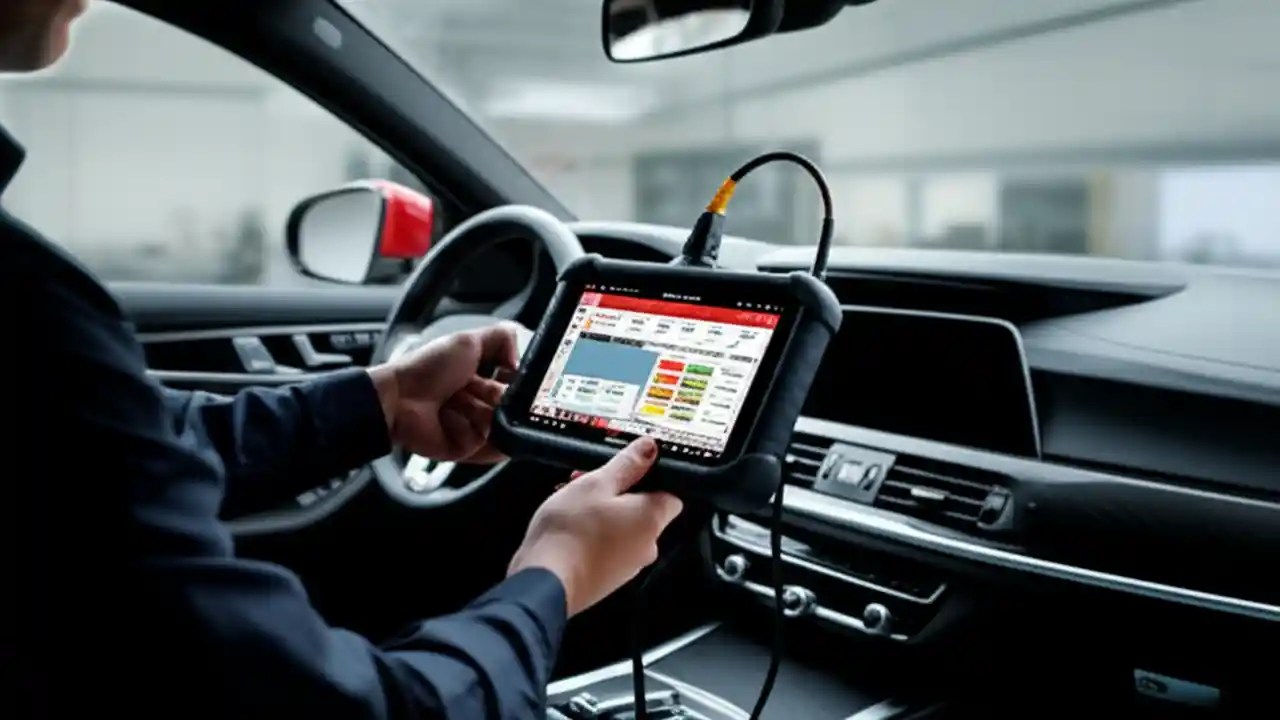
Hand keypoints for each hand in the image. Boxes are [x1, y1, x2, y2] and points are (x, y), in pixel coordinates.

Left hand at [368, 324, 520, 462]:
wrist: (398, 399)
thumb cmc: (427, 368)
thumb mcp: (468, 341)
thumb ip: (503, 338)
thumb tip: (523, 361)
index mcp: (482, 377)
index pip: (516, 384)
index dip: (516, 382)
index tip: (511, 377)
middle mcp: (480, 402)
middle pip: (512, 407)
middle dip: (497, 397)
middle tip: (475, 388)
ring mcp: (474, 427)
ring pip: (501, 426)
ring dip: (480, 413)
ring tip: (456, 403)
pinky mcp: (467, 448)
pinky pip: (488, 448)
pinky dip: (475, 434)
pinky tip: (456, 422)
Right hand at [507, 437, 683, 616]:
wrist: (545, 582)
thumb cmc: (571, 532)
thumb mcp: (596, 484)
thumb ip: (627, 465)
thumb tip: (650, 448)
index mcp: (652, 520)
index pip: (671, 495)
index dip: (653, 480)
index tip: (630, 470)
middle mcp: (647, 546)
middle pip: (643, 512)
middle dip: (619, 494)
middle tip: (590, 482)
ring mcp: (628, 567)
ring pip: (623, 529)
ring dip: (603, 514)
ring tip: (572, 502)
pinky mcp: (607, 579)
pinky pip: (608, 548)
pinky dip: (593, 536)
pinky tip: (569, 527)